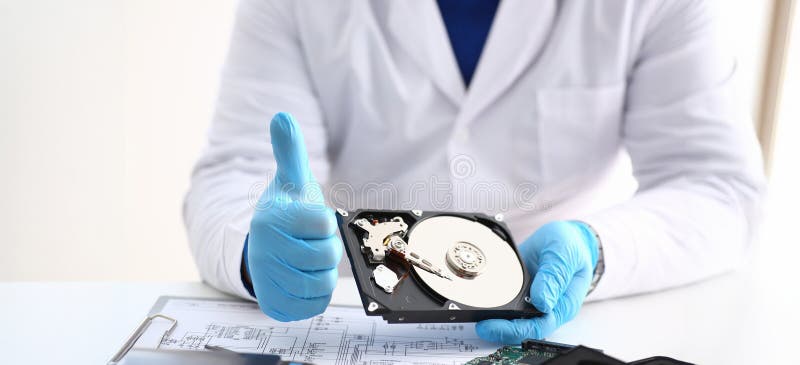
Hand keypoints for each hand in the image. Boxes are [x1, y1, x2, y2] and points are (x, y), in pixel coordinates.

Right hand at [246, 112, 341, 320]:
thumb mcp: (290, 180)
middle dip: (326, 249)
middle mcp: (264, 250)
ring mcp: (267, 280)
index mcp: (271, 218)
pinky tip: (303, 277)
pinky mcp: (274, 304)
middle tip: (311, 241)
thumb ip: (289, 149)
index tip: (309, 220)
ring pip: (321, 283)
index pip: (323, 222)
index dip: (324, 222)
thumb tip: (282, 116)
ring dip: (322, 272)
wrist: (261, 248)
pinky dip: (316, 294)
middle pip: (326, 256)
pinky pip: (314, 304)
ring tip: (307, 259)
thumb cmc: (285, 213)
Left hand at [476, 221, 598, 342]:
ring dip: (493, 319)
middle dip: (498, 328)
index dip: (513, 329)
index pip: (537, 326)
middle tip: (477, 323)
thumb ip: (555, 276)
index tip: (491, 324)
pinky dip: (491, 303)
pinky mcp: (519, 292)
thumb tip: (542, 301)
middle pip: (521, 328)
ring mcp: (532, 301)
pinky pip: (504, 302)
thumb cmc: (571, 246)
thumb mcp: (564, 254)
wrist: (567, 237)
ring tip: (473, 314)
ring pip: (511, 319)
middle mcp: (546, 308)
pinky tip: (478, 301)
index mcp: (562, 304)